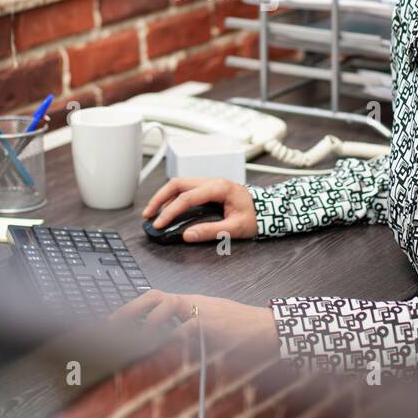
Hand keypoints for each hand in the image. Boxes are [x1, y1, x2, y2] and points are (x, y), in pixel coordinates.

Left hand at [107, 290, 279, 354]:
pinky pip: (186, 328)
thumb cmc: (238, 327)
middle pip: (155, 297)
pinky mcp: (211, 325)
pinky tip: (162, 346)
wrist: (265, 329)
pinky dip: (172, 337)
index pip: (155, 297)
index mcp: (189, 302)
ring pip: (167, 307)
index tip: (114, 320)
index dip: (132, 307)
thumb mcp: (208, 321)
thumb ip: (185, 324)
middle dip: (130, 310)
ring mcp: (201, 313)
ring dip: (149, 322)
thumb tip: (161, 336)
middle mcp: (193, 303)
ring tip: (136, 337)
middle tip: (111, 325)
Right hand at [141, 177, 257, 242]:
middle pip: (178, 184)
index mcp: (219, 188)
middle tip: (148, 215)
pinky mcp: (208, 189)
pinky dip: (173, 198)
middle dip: (160, 198)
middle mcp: (212, 182)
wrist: (268, 209)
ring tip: (153, 212)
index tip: (160, 224)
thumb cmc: (256, 216)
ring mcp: (210, 184)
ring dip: (164, 197)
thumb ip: (211, 232)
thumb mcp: (236, 228)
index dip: (170, 211)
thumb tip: (187, 235)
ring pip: (180, 184)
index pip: (187, 197)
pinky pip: (186, 189)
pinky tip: (167, 209)